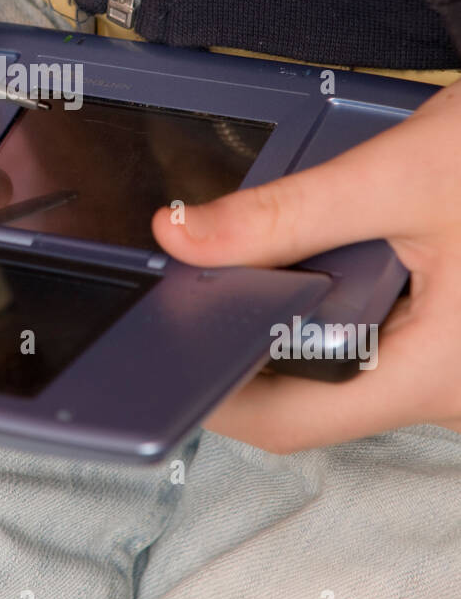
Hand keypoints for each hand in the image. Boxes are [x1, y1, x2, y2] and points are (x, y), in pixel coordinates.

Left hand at [152, 79, 460, 450]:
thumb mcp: (397, 177)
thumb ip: (284, 215)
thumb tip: (185, 238)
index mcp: (442, 375)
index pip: (293, 421)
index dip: (217, 392)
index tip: (167, 351)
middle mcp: (457, 393)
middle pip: (320, 394)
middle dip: (260, 340)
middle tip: (211, 281)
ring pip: (354, 366)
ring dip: (308, 318)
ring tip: (283, 257)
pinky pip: (388, 344)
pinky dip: (347, 306)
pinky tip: (340, 257)